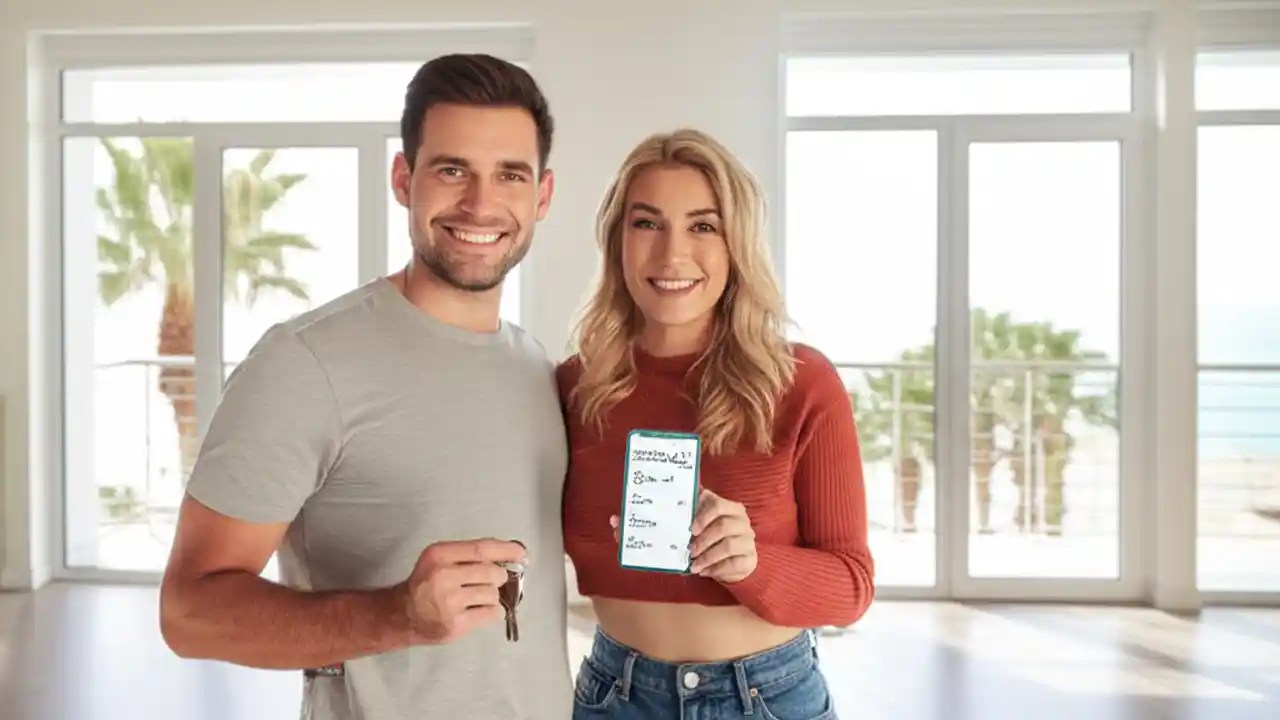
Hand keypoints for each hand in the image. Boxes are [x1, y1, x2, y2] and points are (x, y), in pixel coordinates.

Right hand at [400, 538, 524, 643]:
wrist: (403, 614)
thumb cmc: (426, 584)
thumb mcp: (440, 558)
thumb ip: (469, 554)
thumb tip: (510, 554)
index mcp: (439, 555)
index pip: (481, 549)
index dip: (506, 550)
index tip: (520, 552)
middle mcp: (443, 577)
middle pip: (492, 573)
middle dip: (497, 578)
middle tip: (487, 581)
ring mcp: (449, 602)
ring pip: (493, 594)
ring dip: (491, 596)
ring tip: (474, 598)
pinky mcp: (456, 624)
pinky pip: (492, 613)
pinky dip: (491, 611)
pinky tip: (477, 610)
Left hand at [688, 488, 756, 582]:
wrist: (733, 560)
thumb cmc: (715, 537)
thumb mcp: (706, 522)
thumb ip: (698, 509)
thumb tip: (689, 493)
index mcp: (732, 508)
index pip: (718, 505)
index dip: (703, 517)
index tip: (691, 529)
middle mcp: (743, 522)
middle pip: (723, 526)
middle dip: (703, 540)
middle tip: (691, 550)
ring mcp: (749, 541)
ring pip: (728, 546)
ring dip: (708, 557)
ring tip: (694, 565)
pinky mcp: (750, 559)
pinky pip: (734, 564)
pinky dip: (716, 569)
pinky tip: (704, 572)